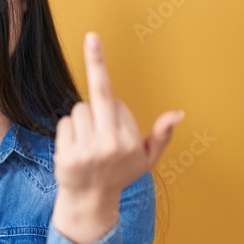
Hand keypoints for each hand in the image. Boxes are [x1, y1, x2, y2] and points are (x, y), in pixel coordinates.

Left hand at [54, 31, 183, 206]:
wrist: (90, 201)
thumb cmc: (119, 175)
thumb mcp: (147, 159)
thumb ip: (163, 135)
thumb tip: (178, 114)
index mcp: (129, 141)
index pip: (117, 103)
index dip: (114, 109)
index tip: (105, 88)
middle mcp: (109, 144)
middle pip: (99, 95)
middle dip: (95, 63)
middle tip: (92, 41)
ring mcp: (87, 150)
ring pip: (79, 109)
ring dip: (81, 118)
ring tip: (87, 140)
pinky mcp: (67, 154)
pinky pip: (65, 123)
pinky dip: (67, 130)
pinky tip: (75, 147)